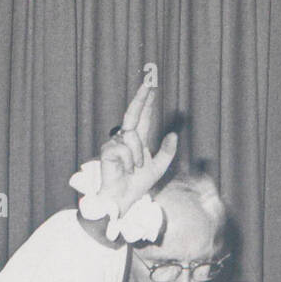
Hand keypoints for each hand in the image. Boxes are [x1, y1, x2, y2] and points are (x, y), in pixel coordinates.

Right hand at [95, 81, 177, 214]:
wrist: (122, 200)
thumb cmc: (137, 185)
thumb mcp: (158, 168)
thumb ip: (167, 152)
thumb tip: (173, 134)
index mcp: (137, 140)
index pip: (143, 117)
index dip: (147, 102)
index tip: (151, 87)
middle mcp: (124, 138)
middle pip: (133, 113)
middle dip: (141, 97)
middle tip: (149, 81)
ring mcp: (114, 143)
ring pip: (132, 137)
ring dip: (137, 156)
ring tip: (132, 169)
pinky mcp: (107, 150)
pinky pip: (124, 149)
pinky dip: (128, 162)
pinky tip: (124, 170)